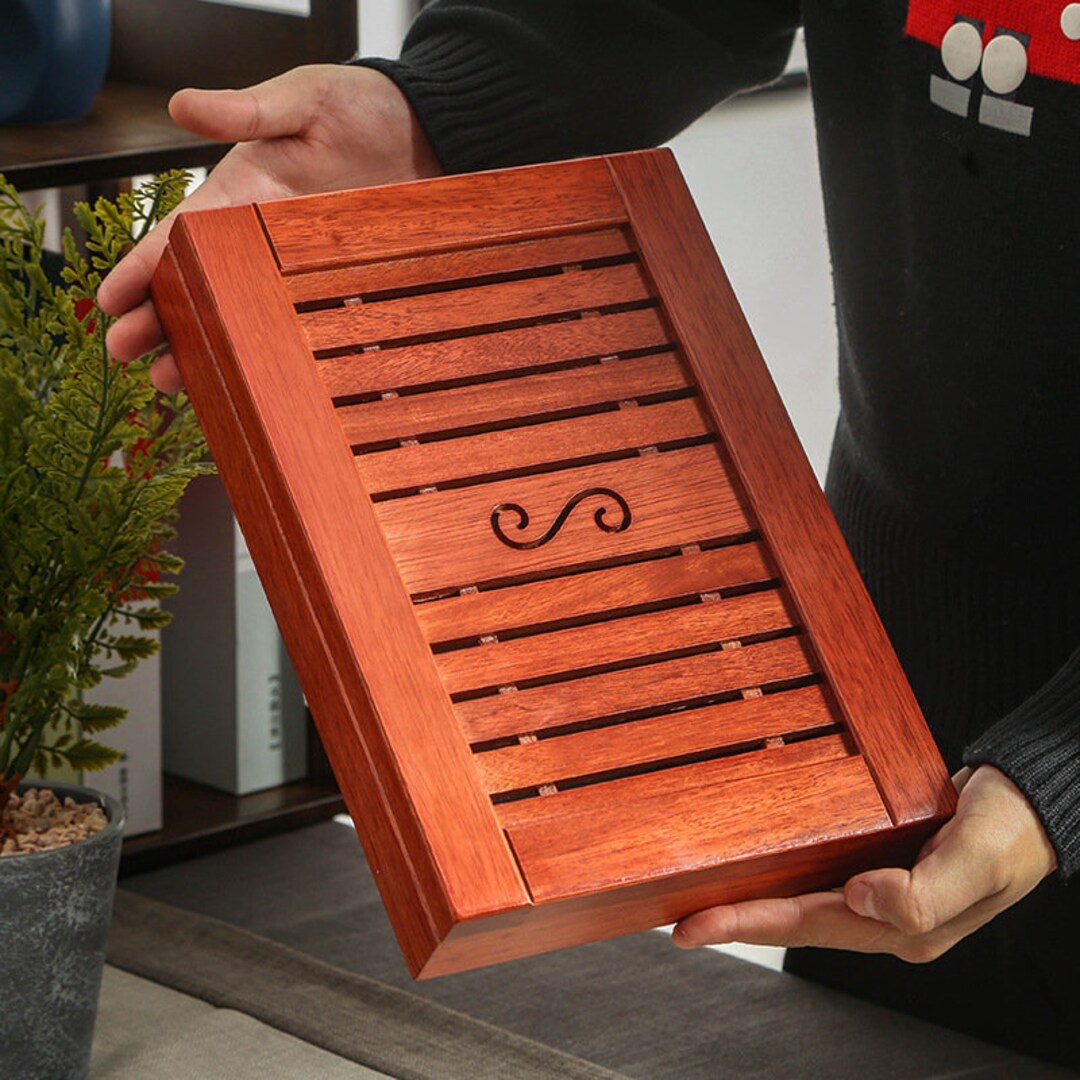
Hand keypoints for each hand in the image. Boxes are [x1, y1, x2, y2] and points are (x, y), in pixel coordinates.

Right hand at [96, 64, 441, 391]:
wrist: (425, 130)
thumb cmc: (357, 106)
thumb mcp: (301, 99)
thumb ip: (246, 110)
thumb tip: (181, 104)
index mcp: (241, 195)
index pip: (179, 235)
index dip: (142, 267)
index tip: (111, 302)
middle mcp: (262, 239)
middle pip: (202, 284)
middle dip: (161, 318)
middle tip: (125, 353)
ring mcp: (301, 267)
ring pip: (248, 314)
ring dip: (212, 347)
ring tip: (177, 381)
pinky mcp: (342, 283)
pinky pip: (316, 324)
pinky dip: (297, 357)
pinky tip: (277, 387)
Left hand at [672, 765, 1056, 962]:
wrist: (1030, 804)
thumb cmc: (1010, 831)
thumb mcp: (977, 858)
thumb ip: (924, 889)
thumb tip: (862, 896)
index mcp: (904, 929)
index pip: (810, 927)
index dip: (749, 926)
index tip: (694, 925)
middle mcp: (884, 917)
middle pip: (796, 920)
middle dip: (736, 919)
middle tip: (677, 918)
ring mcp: (880, 891)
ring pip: (802, 898)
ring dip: (754, 898)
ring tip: (702, 894)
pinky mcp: (877, 861)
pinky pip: (819, 871)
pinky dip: (782, 868)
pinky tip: (756, 861)